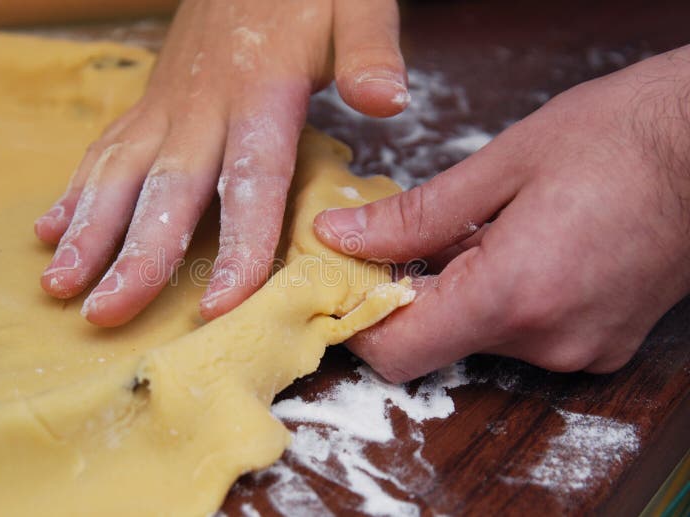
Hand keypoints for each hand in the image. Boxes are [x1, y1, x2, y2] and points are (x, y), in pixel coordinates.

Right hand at [34, 0, 408, 325]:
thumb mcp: (355, 6)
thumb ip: (370, 52)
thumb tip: (387, 103)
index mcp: (260, 92)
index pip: (251, 180)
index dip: (239, 245)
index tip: (220, 304)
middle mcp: (202, 107)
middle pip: (168, 189)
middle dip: (137, 255)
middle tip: (105, 313)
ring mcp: (166, 107)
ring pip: (120, 172)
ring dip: (88, 230)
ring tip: (59, 284)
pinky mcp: (149, 105)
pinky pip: (105, 149)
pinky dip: (75, 192)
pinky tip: (51, 230)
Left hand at [314, 46, 689, 381]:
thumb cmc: (617, 140)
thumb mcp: (500, 165)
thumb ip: (413, 216)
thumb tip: (342, 236)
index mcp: (512, 294)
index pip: (399, 351)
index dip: (360, 322)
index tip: (349, 281)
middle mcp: (546, 340)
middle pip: (437, 342)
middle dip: (413, 294)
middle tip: (413, 236)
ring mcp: (579, 350)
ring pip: (480, 336)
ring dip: (462, 290)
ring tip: (487, 229)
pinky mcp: (601, 346)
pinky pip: (525, 334)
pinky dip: (504, 298)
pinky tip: (523, 247)